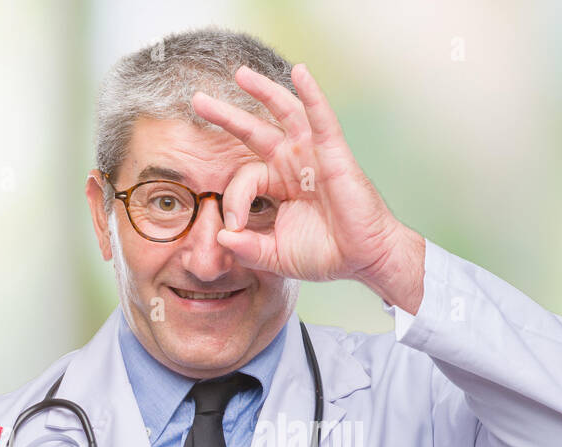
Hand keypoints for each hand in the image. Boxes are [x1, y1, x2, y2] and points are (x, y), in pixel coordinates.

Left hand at [193, 63, 425, 312]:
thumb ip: (248, 248)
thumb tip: (222, 237)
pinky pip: (321, 118)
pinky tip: (300, 72)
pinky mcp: (334, 153)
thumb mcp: (276, 255)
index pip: (244, 178)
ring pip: (285, 113)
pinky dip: (312, 94)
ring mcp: (313, 155)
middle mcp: (293, 164)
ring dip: (263, 91)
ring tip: (240, 74)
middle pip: (254, 131)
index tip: (233, 227)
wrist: (363, 259)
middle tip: (197, 100)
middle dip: (226, 115)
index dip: (233, 200)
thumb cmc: (326, 255)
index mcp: (278, 185)